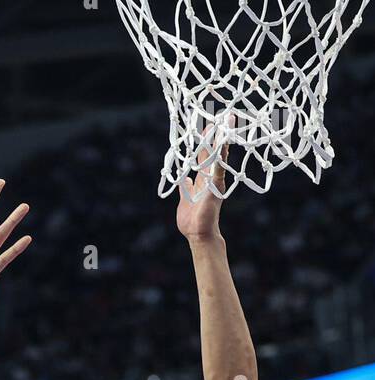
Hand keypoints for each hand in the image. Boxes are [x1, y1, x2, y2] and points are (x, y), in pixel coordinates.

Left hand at [176, 127, 228, 242]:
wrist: (197, 233)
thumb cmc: (192, 219)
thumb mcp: (186, 197)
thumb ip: (185, 186)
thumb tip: (184, 177)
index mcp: (203, 178)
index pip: (203, 154)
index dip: (204, 141)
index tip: (207, 125)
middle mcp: (210, 177)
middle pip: (212, 151)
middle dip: (216, 133)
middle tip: (220, 115)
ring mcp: (214, 180)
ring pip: (218, 155)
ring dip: (222, 138)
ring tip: (226, 121)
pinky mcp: (216, 186)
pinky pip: (219, 168)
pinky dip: (221, 155)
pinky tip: (224, 142)